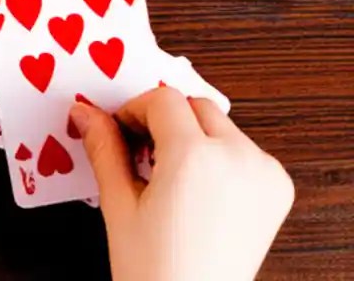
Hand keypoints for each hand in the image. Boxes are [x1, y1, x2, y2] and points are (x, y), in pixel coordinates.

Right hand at [72, 87, 293, 280]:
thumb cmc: (156, 272)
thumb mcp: (119, 206)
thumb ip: (104, 149)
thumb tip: (86, 113)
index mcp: (196, 158)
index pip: (162, 100)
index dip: (133, 109)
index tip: (117, 128)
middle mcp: (237, 159)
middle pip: (194, 106)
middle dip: (163, 119)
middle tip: (137, 147)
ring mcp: (263, 174)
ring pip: (220, 126)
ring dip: (192, 135)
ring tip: (165, 173)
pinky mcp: (276, 189)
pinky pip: (244, 151)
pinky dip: (218, 156)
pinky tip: (194, 188)